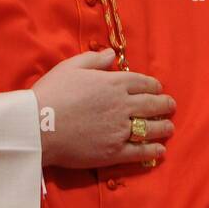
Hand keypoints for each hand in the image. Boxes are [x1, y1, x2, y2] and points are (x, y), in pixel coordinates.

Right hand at [32, 48, 174, 168]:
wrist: (38, 126)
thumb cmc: (51, 93)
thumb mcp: (70, 67)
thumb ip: (94, 60)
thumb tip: (112, 55)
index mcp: (113, 83)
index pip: (143, 82)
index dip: (154, 86)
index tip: (158, 89)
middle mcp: (122, 105)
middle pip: (153, 104)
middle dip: (165, 105)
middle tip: (170, 106)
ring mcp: (120, 130)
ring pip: (152, 128)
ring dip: (164, 127)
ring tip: (169, 127)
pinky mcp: (114, 152)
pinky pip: (141, 152)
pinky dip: (154, 150)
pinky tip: (160, 150)